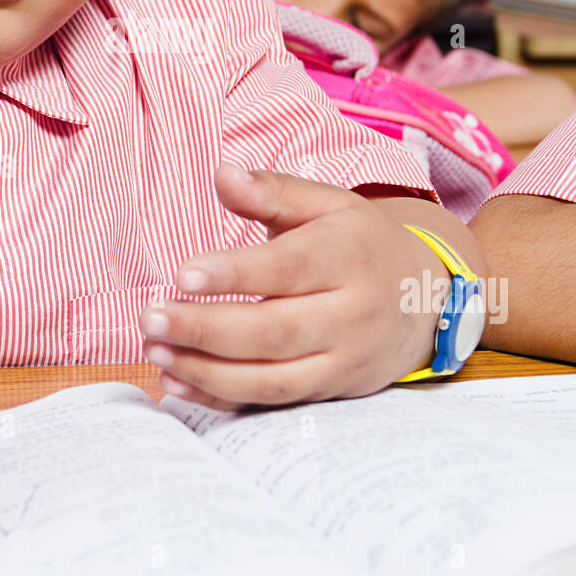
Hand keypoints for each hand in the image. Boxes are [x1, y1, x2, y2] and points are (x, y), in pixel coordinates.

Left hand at [138, 163, 442, 407]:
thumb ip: (273, 191)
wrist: (426, 299)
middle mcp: (352, 313)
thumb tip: (222, 174)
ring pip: (270, 378)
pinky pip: (272, 402)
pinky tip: (176, 380)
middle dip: (205, 329)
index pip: (288, 268)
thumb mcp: (328, 205)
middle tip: (149, 317)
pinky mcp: (332, 391)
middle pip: (274, 331)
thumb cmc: (360, 242)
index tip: (182, 274)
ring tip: (154, 348)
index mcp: (349, 256)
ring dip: (205, 369)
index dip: (235, 274)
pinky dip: (221, 397)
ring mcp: (343, 359)